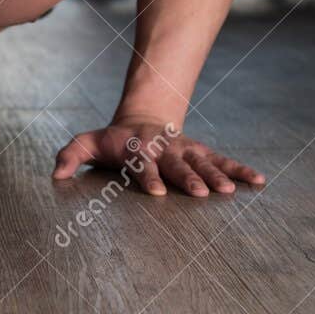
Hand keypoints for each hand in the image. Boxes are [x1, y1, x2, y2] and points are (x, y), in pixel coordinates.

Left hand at [52, 119, 264, 197]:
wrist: (143, 119)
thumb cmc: (114, 140)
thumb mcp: (88, 143)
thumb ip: (71, 155)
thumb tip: (56, 175)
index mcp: (138, 148)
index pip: (142, 163)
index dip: (149, 176)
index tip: (157, 192)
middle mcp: (165, 148)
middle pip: (177, 164)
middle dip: (188, 178)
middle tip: (200, 193)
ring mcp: (186, 150)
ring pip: (203, 162)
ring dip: (216, 176)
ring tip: (229, 191)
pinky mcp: (202, 153)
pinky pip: (224, 161)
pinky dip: (241, 169)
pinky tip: (258, 180)